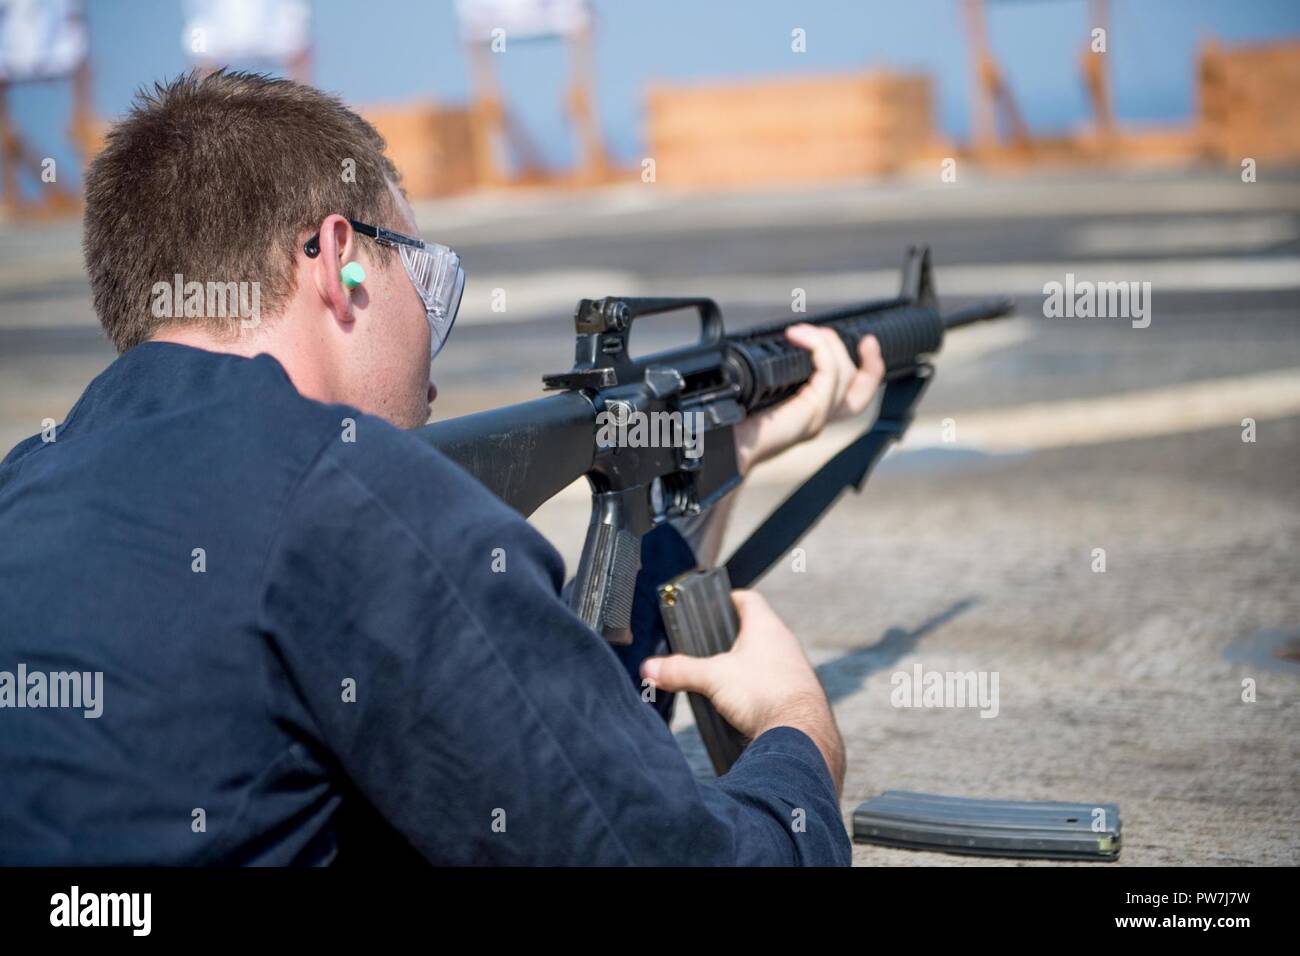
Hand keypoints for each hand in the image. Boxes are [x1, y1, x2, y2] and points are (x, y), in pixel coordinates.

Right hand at [641, 590, 844, 791]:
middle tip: (707, 646)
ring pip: (763, 658)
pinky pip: (771, 683)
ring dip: (743, 666)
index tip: (713, 604)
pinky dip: (754, 689)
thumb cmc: (764, 693)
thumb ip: (680, 670)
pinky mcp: (795, 693)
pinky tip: (739, 703)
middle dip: (730, 638)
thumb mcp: (712, 678)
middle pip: (754, 629)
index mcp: (766, 626)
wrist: (800, 734)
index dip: (728, 598)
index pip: (748, 599)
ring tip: (719, 678)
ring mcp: (792, 669)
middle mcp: (784, 643)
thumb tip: (650, 668)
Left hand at [734, 327, 884, 473]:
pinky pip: (829, 376)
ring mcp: (817, 418)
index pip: (853, 395)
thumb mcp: (761, 388)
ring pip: (847, 378)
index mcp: (809, 412)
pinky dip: (820, 350)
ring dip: (829, 345)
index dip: (868, 370)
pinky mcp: (810, 415)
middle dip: (869, 362)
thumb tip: (784, 340)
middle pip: (861, 390)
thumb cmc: (731, 420)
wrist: (722, 445)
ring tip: (805, 332)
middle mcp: (818, 417)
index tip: (866, 343)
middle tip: (863, 339)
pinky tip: (800, 338)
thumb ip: (778, 371)